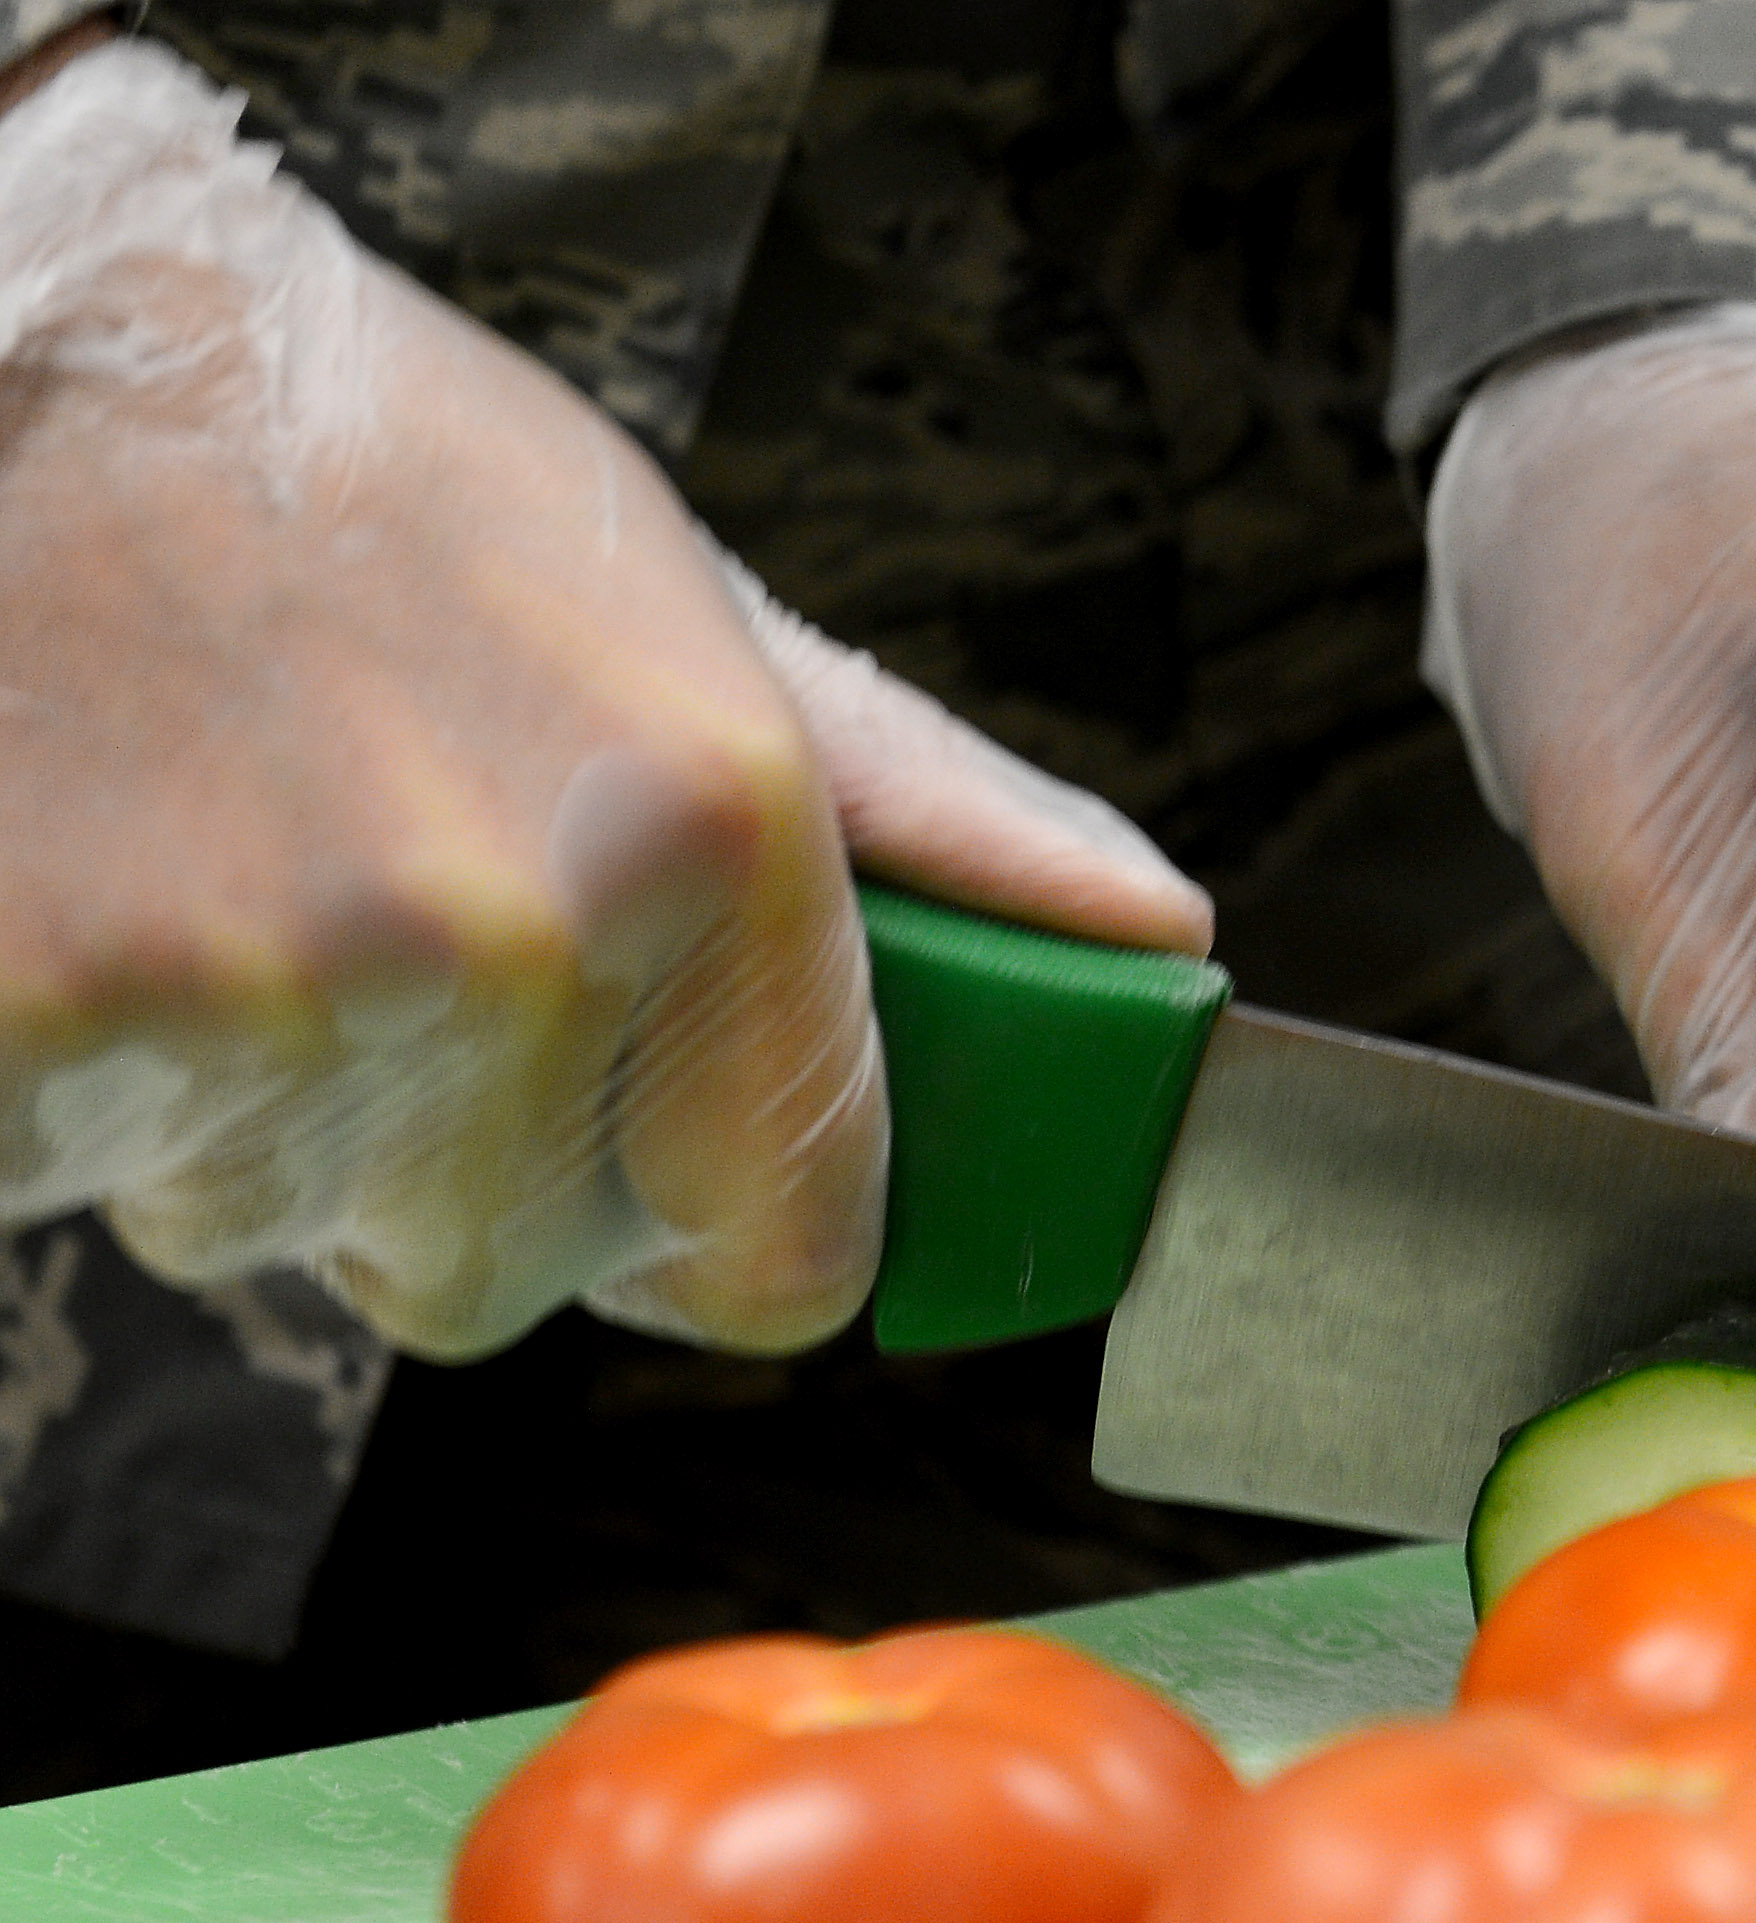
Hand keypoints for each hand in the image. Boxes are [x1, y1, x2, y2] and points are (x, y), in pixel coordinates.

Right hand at [0, 42, 1209, 1358]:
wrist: (21, 327)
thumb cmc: (368, 465)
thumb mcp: (688, 602)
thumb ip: (929, 815)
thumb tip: (1153, 930)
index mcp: (716, 840)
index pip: (787, 1264)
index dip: (723, 1246)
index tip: (674, 1191)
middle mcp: (520, 937)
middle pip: (507, 1274)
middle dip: (456, 1168)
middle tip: (390, 946)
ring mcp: (270, 990)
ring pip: (289, 1232)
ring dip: (265, 1118)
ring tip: (230, 876)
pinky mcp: (42, 1026)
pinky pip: (97, 1183)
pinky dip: (89, 1083)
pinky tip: (105, 893)